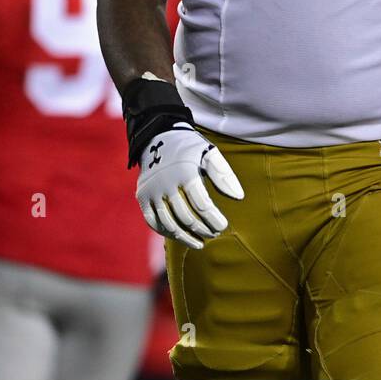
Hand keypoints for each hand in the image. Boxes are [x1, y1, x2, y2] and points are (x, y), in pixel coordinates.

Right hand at [136, 123, 243, 249]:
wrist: (157, 136)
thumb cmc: (189, 148)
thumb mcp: (209, 153)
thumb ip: (224, 175)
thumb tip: (238, 197)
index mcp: (185, 172)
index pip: (202, 205)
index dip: (214, 219)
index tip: (223, 226)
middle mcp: (166, 183)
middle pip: (187, 217)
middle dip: (203, 229)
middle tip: (215, 234)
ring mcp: (152, 191)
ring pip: (169, 224)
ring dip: (186, 237)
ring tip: (201, 243)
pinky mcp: (142, 197)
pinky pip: (153, 222)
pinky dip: (167, 233)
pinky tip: (181, 237)